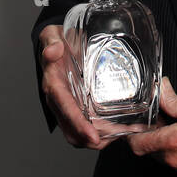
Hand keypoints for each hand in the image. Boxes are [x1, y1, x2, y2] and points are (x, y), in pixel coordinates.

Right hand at [38, 25, 115, 149]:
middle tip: (117, 137)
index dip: (78, 124)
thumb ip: (52, 41)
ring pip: (81, 135)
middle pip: (72, 132)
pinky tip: (122, 129)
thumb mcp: (52, 35)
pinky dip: (104, 134)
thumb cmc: (57, 42)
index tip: (92, 135)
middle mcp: (60, 102)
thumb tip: (54, 50)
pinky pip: (89, 129)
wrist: (58, 45)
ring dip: (101, 139)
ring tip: (124, 134)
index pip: (64, 108)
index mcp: (54, 86)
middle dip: (92, 140)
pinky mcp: (80, 109)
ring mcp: (70, 108)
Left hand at [128, 78, 176, 173]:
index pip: (136, 144)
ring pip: (157, 154)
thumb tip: (161, 89)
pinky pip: (170, 159)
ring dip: (158, 141)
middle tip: (153, 119)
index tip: (130, 125)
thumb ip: (173, 101)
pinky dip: (169, 147)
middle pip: (146, 149)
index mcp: (171, 142)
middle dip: (147, 134)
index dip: (129, 134)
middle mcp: (172, 158)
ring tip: (170, 125)